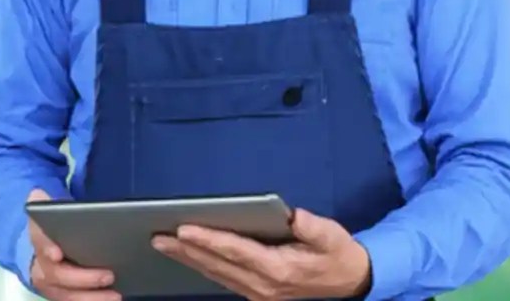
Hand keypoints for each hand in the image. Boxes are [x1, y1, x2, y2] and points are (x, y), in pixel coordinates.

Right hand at [27, 189, 121, 300]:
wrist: (44, 245)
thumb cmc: (53, 227)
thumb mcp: (49, 210)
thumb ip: (45, 203)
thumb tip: (37, 195)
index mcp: (37, 239)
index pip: (39, 242)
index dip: (47, 247)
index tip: (57, 253)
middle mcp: (39, 265)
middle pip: (57, 275)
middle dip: (82, 278)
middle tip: (108, 275)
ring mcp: (49, 284)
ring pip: (66, 295)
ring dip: (90, 297)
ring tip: (115, 294)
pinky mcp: (60, 295)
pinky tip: (110, 299)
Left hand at [151, 207, 370, 300]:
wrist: (351, 284)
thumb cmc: (337, 255)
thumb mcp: (333, 237)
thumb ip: (312, 227)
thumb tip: (293, 216)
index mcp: (280, 269)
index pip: (237, 251)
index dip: (209, 240)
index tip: (184, 229)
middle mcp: (264, 285)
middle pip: (218, 265)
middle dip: (186, 250)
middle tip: (157, 236)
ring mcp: (258, 293)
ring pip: (216, 274)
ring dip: (188, 259)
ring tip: (162, 244)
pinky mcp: (256, 294)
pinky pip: (223, 279)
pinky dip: (202, 267)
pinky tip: (186, 256)